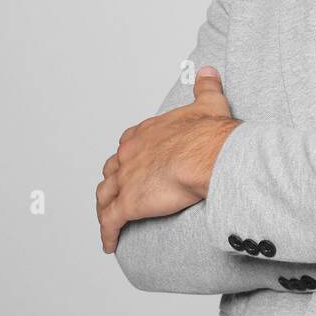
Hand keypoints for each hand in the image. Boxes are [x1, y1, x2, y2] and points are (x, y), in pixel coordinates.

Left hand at [97, 66, 239, 253]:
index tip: (132, 164)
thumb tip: (208, 72)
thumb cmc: (211, 133)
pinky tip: (108, 244)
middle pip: (112, 170)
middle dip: (113, 181)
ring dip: (104, 208)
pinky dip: (107, 233)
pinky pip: (110, 222)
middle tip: (118, 192)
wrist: (211, 155)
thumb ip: (205, 87)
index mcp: (146, 133)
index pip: (128, 145)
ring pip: (105, 196)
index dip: (128, 157)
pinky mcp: (129, 204)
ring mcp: (127, 179)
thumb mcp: (208, 103)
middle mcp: (130, 154)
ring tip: (108, 220)